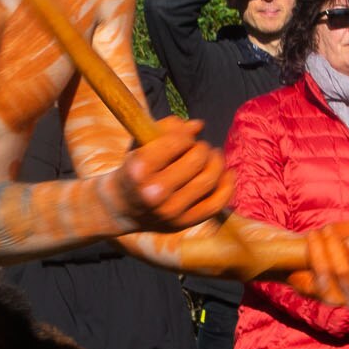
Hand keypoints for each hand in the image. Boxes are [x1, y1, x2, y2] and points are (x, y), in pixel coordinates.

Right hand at [111, 116, 233, 229]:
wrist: (121, 208)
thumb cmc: (134, 169)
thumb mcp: (140, 145)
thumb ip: (166, 129)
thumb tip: (199, 126)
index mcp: (139, 169)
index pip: (176, 143)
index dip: (185, 135)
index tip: (184, 137)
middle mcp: (155, 193)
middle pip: (196, 160)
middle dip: (202, 148)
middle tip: (200, 147)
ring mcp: (171, 212)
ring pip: (209, 180)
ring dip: (217, 162)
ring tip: (213, 156)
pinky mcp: (184, 223)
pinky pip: (216, 203)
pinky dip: (227, 185)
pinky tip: (227, 173)